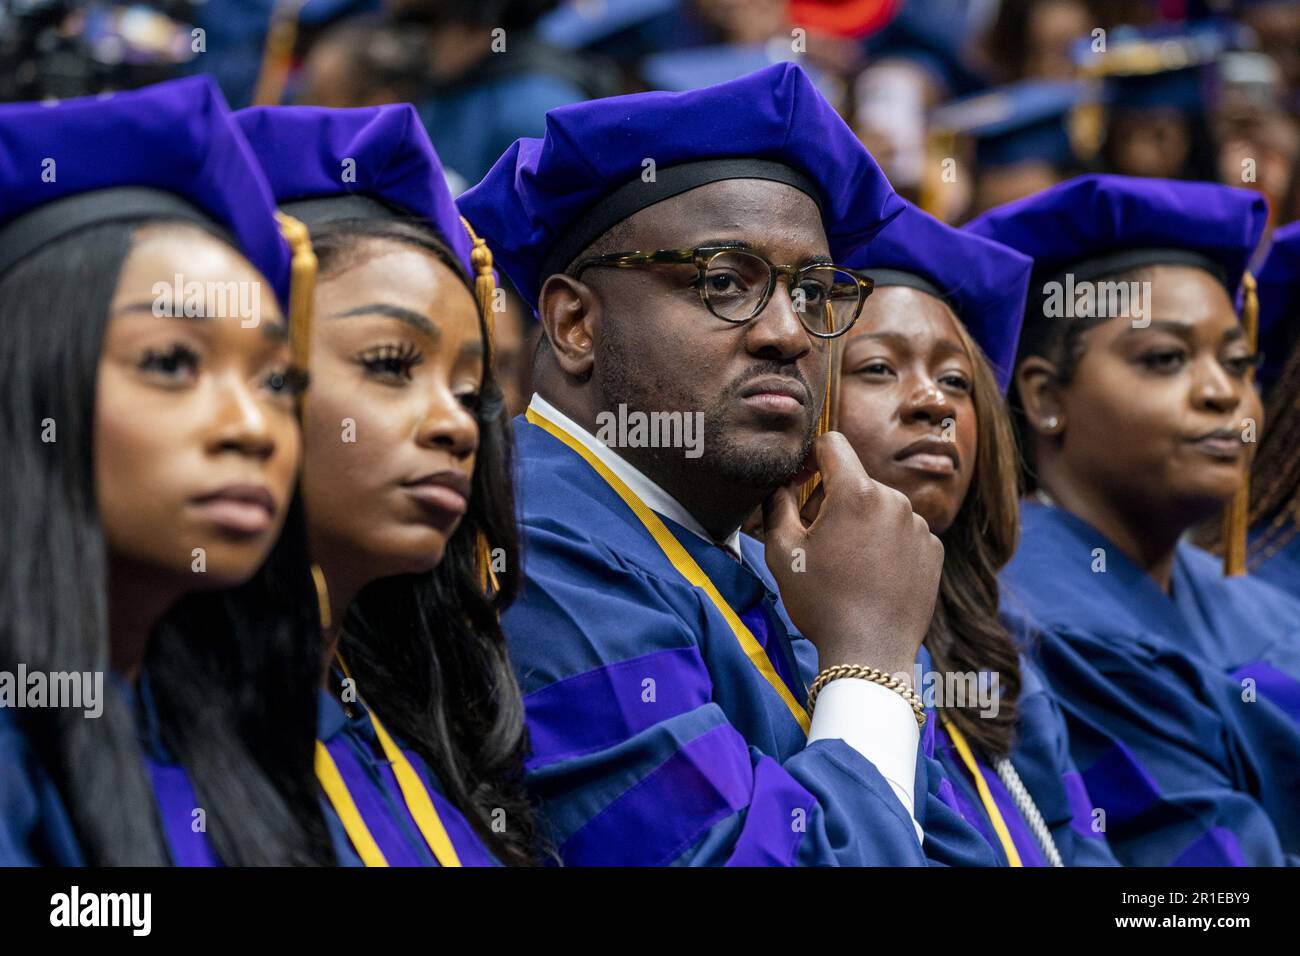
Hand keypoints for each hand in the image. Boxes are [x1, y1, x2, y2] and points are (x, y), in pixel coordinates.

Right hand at [762, 432, 942, 677]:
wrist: (869, 653)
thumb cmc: (821, 602)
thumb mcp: (782, 552)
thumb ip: (777, 505)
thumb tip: (782, 485)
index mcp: (856, 492)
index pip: (833, 444)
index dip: (812, 457)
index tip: (803, 481)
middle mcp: (895, 500)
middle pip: (856, 481)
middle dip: (834, 501)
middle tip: (820, 543)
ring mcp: (919, 526)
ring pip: (881, 508)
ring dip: (863, 524)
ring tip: (848, 566)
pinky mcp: (934, 550)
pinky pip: (904, 533)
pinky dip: (887, 545)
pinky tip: (874, 577)